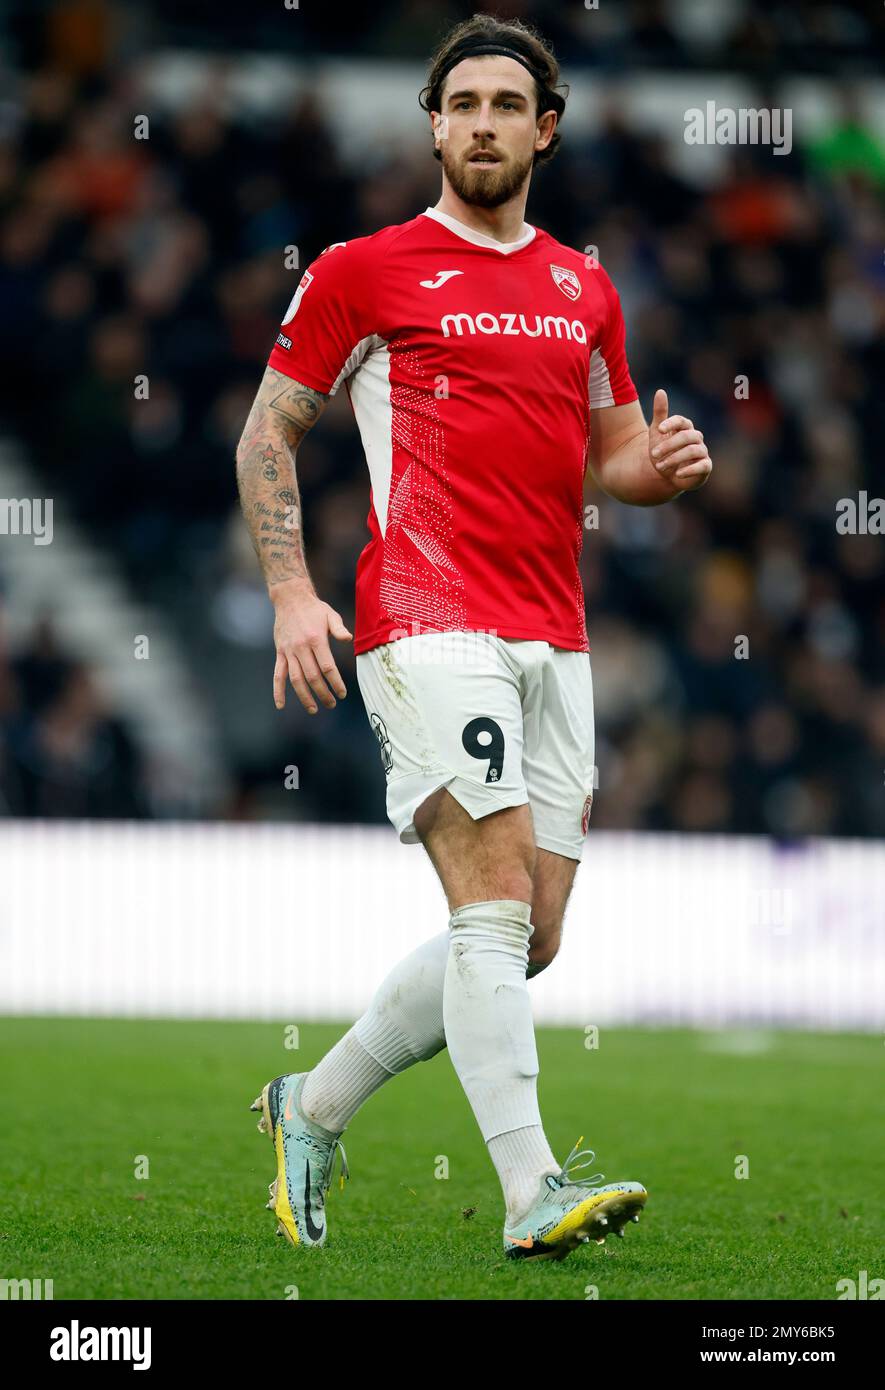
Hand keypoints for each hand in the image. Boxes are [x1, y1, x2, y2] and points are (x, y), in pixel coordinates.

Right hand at [270, 578, 351, 712]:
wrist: (290, 599)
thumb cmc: (314, 609)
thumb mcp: (330, 614)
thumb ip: (339, 628)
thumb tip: (348, 640)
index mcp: (316, 639)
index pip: (327, 667)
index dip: (335, 682)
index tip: (342, 694)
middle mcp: (301, 647)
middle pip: (312, 677)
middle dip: (323, 693)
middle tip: (332, 704)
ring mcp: (289, 652)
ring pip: (296, 679)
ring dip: (304, 696)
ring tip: (314, 709)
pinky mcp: (280, 653)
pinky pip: (278, 675)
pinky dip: (278, 691)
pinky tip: (280, 705)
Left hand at [648, 388, 711, 492]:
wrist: (666, 474)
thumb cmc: (662, 451)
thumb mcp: (657, 433)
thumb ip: (660, 413)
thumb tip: (660, 391)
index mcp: (685, 427)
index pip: (681, 421)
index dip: (671, 424)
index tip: (659, 429)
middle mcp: (696, 438)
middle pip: (686, 437)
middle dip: (668, 445)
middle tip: (653, 454)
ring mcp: (702, 452)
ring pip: (692, 451)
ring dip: (674, 459)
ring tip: (659, 466)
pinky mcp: (705, 466)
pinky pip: (703, 466)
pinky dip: (690, 470)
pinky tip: (678, 474)